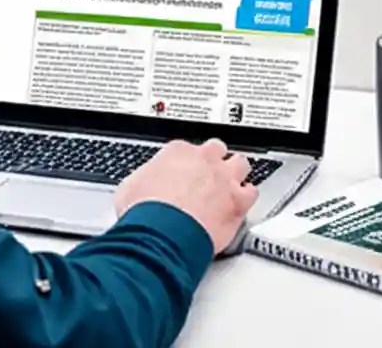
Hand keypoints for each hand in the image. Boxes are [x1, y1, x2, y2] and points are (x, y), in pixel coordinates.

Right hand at [114, 138, 259, 254]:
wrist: (162, 232)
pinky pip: (251, 193)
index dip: (187, 161)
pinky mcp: (237, 202)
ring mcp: (224, 179)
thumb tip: (138, 188)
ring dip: (235, 174)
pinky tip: (242, 203)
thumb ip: (143, 181)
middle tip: (208, 173)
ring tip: (230, 184)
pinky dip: (247, 198)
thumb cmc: (146, 211)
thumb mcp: (130, 188)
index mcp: (177, 152)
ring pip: (240, 165)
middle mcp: (204, 160)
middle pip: (217, 149)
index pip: (187, 148)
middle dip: (214, 160)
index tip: (184, 170)